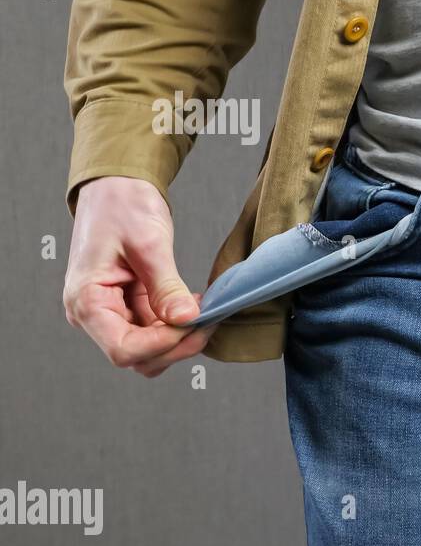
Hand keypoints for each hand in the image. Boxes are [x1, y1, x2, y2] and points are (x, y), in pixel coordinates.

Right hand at [63, 177, 213, 376]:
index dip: (162, 345)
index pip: (123, 349)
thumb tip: (186, 319)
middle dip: (177, 345)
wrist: (116, 188)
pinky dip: (179, 326)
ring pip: (150, 350)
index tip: (192, 323)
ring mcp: (113, 313)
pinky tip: (196, 307)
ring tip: (206, 312)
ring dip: (181, 339)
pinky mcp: (130, 308)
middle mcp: (94, 314)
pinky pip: (156, 332)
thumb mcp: (148, 244)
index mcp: (86, 301)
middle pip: (138, 357)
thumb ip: (166, 286)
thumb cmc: (121, 206)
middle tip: (209, 319)